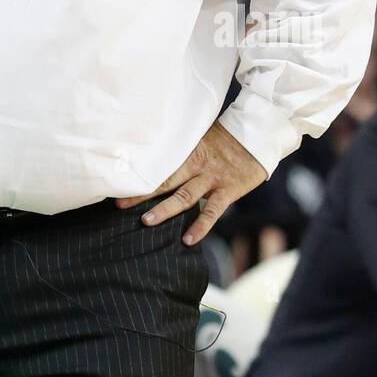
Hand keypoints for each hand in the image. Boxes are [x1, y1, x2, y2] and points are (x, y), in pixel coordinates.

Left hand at [115, 122, 266, 244]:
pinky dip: (200, 226)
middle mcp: (196, 165)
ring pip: (184, 196)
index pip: (159, 164)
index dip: (140, 174)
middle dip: (142, 193)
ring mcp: (212, 179)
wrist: (257, 135)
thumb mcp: (200, 137)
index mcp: (187, 151)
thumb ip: (182, 148)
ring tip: (146, 221)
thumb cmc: (226, 137)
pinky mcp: (228, 190)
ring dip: (164, 209)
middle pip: (165, 180)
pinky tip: (187, 240)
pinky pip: (212, 211)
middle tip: (119, 204)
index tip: (119, 182)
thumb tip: (157, 155)